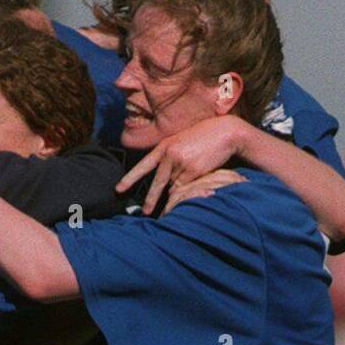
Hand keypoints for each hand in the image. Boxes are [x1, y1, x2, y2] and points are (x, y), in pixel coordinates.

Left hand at [116, 116, 247, 213]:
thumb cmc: (204, 137)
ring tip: (186, 183)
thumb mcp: (181, 142)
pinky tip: (197, 180)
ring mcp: (182, 164)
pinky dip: (189, 190)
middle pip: (157, 183)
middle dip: (151, 199)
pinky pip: (187, 188)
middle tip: (144, 213)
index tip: (118, 190)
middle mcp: (170, 155)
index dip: (130, 178)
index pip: (144, 165)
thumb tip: (167, 184)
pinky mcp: (194, 172)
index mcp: (164, 146)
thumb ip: (170, 158)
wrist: (225, 132)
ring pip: (175, 187)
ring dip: (178, 190)